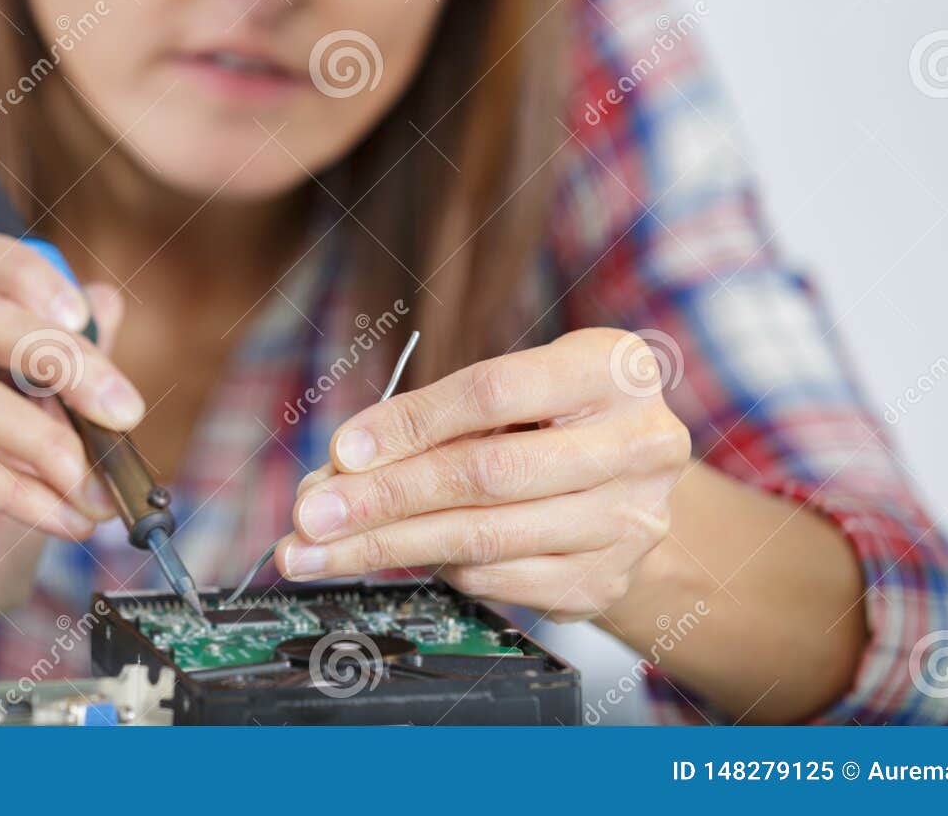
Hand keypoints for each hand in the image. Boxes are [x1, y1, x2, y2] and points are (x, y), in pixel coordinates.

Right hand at [0, 226, 143, 676]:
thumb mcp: (41, 461)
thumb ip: (65, 388)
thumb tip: (109, 304)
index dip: (27, 270)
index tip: (85, 316)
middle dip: (69, 362)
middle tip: (125, 414)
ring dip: (51, 446)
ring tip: (91, 495)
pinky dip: (22, 494)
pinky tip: (59, 523)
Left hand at [277, 328, 690, 622]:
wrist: (632, 487)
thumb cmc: (551, 420)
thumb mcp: (507, 393)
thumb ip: (428, 421)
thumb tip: (334, 470)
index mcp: (611, 368)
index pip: (493, 392)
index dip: (410, 423)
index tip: (342, 451)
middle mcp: (637, 443)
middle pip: (485, 473)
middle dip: (383, 498)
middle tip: (310, 515)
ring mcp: (628, 519)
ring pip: (483, 536)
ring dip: (386, 546)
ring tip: (319, 550)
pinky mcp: (608, 579)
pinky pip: (497, 577)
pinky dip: (436, 567)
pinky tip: (396, 556)